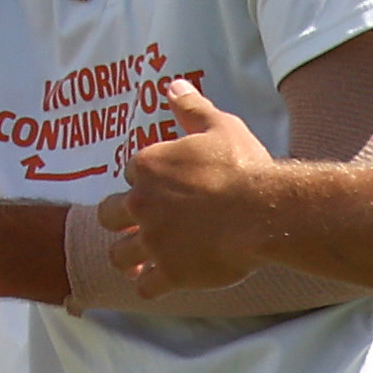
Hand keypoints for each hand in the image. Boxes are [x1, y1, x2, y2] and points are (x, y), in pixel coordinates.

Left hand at [100, 78, 276, 297]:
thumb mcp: (219, 126)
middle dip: (119, 219)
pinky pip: (145, 287)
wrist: (263, 211)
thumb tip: (172, 85)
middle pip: (109, 214)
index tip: (160, 186)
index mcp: (148, 167)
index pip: (131, 173)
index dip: (144, 180)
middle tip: (133, 224)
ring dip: (126, 257)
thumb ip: (191, 107)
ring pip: (119, 255)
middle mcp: (141, 204)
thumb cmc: (243, 167)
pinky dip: (150, 286)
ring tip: (134, 261)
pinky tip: (157, 285)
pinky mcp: (168, 273)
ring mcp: (152, 241)